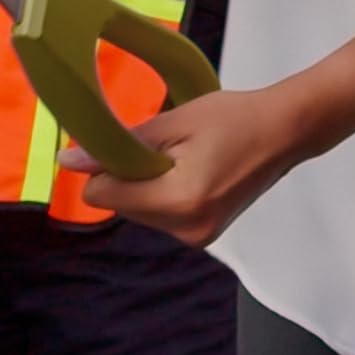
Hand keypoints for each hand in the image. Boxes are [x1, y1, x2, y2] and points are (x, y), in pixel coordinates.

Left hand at [65, 83, 309, 247]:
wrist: (285, 131)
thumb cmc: (233, 117)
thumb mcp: (174, 122)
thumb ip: (121, 145)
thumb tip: (70, 161)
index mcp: (179, 200)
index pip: (105, 195)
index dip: (105, 166)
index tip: (126, 141)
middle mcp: (186, 229)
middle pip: (121, 205)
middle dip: (130, 175)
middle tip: (168, 146)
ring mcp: (197, 237)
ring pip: (139, 212)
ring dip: (147, 185)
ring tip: (185, 157)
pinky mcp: (203, 236)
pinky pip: (161, 216)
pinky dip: (164, 194)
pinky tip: (192, 172)